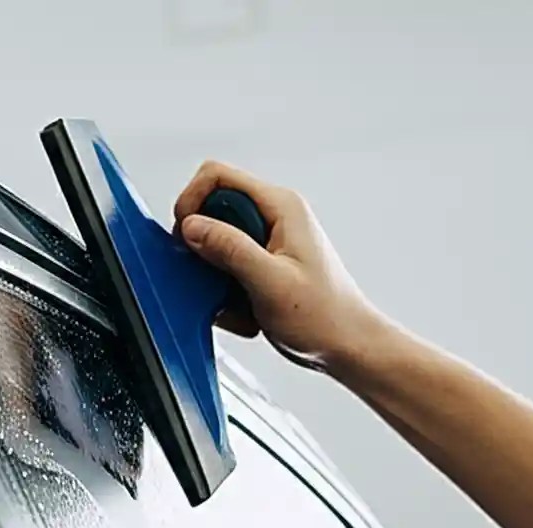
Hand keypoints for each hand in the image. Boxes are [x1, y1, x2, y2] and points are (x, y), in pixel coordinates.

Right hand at [174, 161, 384, 371]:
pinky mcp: (261, 263)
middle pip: (211, 209)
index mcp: (281, 207)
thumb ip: (230, 248)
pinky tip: (245, 310)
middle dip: (202, 247)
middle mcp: (273, 217)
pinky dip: (224, 291)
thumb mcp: (271, 282)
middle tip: (212, 277)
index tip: (185, 237)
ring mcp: (266, 241)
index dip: (191, 202)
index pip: (217, 177)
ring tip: (236, 299)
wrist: (347, 346)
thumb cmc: (326, 316)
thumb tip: (192, 226)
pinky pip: (224, 267)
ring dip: (214, 275)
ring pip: (214, 242)